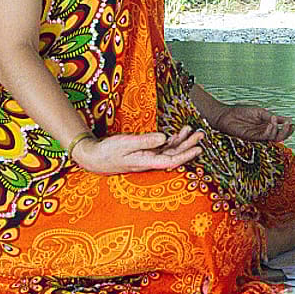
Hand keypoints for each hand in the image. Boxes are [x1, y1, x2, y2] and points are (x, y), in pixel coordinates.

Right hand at [72, 125, 204, 174]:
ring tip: (194, 131)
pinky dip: (172, 140)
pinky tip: (178, 133)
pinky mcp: (144, 153)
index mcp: (147, 162)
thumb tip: (165, 138)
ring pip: (170, 151)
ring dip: (182, 141)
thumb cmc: (107, 151)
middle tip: (202, 134)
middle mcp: (150, 161)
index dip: (186, 156)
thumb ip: (145, 141)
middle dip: (189, 145)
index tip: (198, 149)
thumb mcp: (125, 144)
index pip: (172, 161)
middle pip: (174, 155)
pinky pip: (162, 148)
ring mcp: (147, 157)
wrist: (92, 157)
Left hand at [215, 104, 293, 141]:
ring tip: (274, 120)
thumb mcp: (260, 112)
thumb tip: (286, 119)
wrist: (226, 115)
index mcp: (266, 127)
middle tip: (290, 125)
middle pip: (279, 137)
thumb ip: (271, 117)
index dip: (288, 129)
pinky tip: (270, 124)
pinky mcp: (251, 138)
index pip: (280, 131)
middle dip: (286, 132)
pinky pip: (263, 137)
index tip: (294, 123)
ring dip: (277, 130)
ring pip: (273, 139)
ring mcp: (258, 136)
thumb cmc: (241, 113)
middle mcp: (263, 133)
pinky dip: (269, 131)